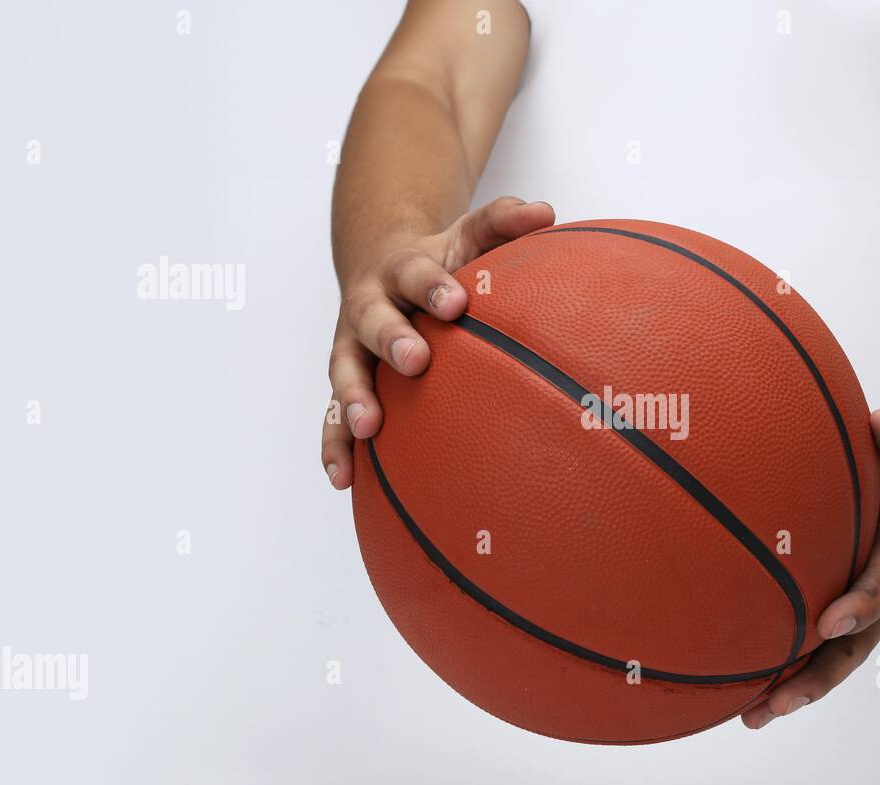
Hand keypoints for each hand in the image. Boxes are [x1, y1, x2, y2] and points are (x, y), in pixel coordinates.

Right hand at [321, 197, 554, 487]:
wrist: (378, 261)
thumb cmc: (441, 260)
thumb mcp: (469, 234)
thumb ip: (503, 222)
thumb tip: (545, 211)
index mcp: (400, 269)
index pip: (415, 271)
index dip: (432, 285)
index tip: (456, 301)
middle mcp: (368, 305)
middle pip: (372, 320)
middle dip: (391, 339)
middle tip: (415, 361)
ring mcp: (352, 345)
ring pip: (344, 370)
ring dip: (352, 399)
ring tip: (368, 428)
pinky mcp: (347, 380)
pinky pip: (334, 415)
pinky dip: (335, 444)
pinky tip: (344, 477)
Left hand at [741, 405, 879, 728]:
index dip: (860, 606)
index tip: (828, 623)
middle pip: (854, 645)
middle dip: (818, 677)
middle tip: (780, 701)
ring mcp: (863, 606)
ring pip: (831, 658)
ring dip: (795, 689)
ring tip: (753, 716)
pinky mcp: (839, 606)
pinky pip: (814, 644)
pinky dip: (785, 669)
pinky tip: (745, 691)